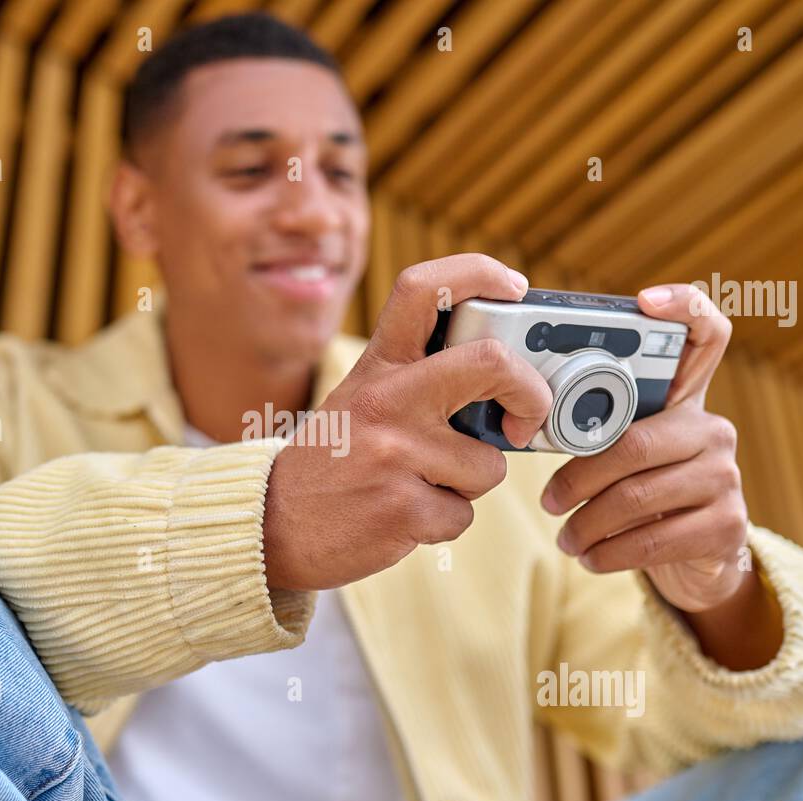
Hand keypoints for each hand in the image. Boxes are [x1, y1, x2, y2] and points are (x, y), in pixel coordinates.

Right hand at [263, 254, 551, 591]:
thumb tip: (504, 383)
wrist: (272, 525)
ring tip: (417, 485)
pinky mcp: (402, 509)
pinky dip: (442, 522)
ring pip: (487, 464)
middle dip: (531, 395)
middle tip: (524, 420)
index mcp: (377, 366)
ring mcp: (394, 454)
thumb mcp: (362, 401)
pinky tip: (402, 516)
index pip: (424, 289)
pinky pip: (463, 514)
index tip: (514, 290)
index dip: (480, 274)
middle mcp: (386, 399)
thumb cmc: (332, 462)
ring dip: (466, 484)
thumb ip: (420, 382)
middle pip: (490, 364)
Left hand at [541, 283, 750, 613]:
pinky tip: (591, 557)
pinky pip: (656, 538)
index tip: (643, 302)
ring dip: (588, 523)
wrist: (697, 562)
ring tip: (565, 537)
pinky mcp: (729, 525)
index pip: (706, 333)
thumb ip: (594, 429)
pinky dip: (611, 552)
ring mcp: (726, 476)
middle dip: (579, 477)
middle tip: (548, 501)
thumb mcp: (622, 456)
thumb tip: (523, 419)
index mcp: (685, 400)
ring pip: (639, 494)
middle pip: (635, 442)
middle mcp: (713, 429)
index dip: (683, 307)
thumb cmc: (642, 495)